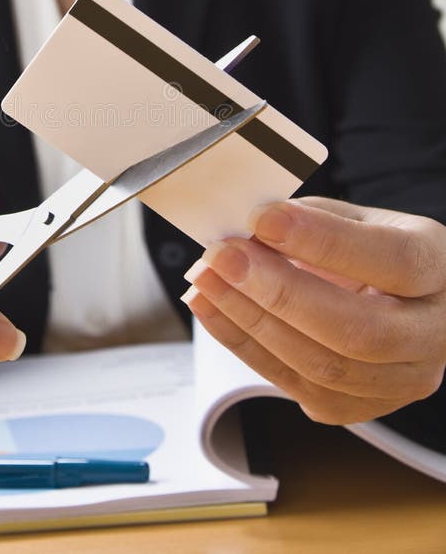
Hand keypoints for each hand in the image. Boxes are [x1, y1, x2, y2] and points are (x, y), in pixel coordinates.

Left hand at [181, 197, 445, 423]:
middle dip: (278, 293)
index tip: (263, 219)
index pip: (392, 261)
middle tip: (222, 257)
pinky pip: (294, 384)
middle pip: (358, 332)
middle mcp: (432, 335)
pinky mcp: (357, 407)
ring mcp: (399, 381)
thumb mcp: (360, 219)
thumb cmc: (374, 252)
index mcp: (438, 271)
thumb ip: (312, 220)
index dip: (324, 242)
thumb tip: (250, 227)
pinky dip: (243, 344)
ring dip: (250, 321)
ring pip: (323, 368)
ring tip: (205, 279)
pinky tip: (211, 308)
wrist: (402, 303)